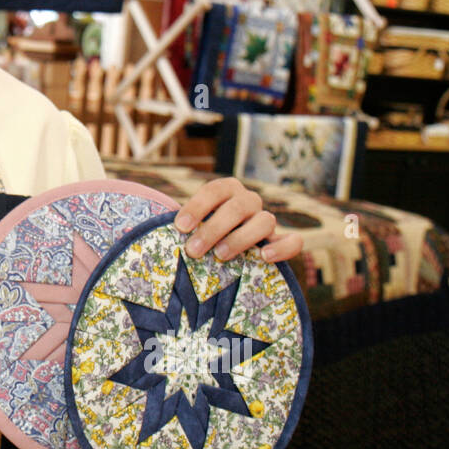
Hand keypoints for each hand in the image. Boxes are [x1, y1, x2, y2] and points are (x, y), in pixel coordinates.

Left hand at [173, 177, 301, 263]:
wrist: (225, 250)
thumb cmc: (201, 235)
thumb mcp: (191, 226)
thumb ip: (181, 225)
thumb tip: (153, 230)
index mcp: (226, 190)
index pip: (214, 190)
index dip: (197, 206)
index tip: (179, 227)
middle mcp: (249, 201)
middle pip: (238, 207)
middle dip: (213, 229)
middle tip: (193, 250)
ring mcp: (267, 221)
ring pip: (264, 221)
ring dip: (240, 238)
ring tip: (220, 256)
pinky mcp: (282, 242)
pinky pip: (294, 240)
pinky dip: (282, 247)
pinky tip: (264, 257)